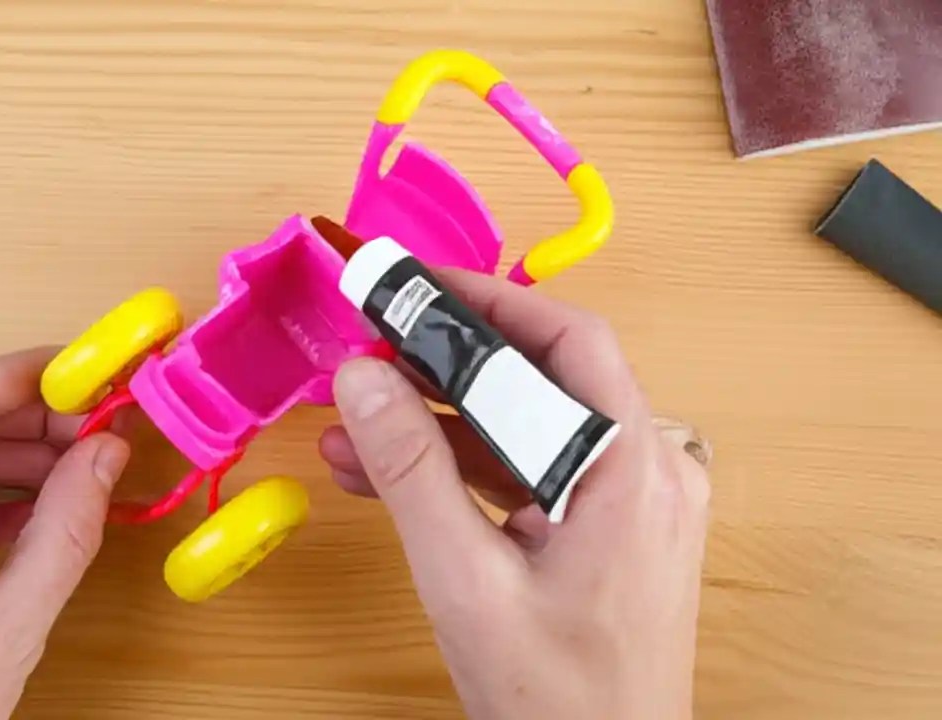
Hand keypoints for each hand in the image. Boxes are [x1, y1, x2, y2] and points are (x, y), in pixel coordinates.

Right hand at [320, 269, 709, 719]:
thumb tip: (362, 379)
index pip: (561, 340)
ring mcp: (631, 502)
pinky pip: (532, 470)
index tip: (406, 285)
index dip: (479, 300)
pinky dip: (466, 464)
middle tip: (372, 344)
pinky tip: (390, 470)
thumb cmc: (559, 701)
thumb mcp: (465, 582)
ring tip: (357, 420)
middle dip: (447, 358)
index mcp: (632, 469)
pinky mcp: (608, 528)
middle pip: (543, 375)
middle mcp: (648, 471)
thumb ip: (412, 472)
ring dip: (442, 418)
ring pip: (528, 424)